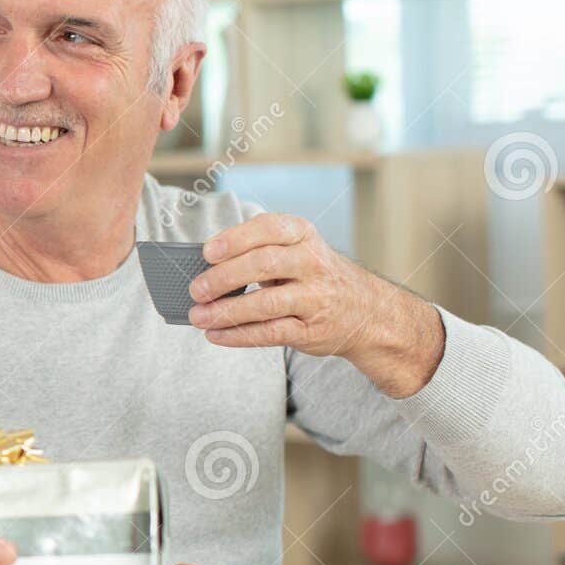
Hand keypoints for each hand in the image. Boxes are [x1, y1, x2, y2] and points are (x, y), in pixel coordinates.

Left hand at [187, 212, 444, 397]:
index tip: (208, 252)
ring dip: (226, 312)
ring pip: (265, 303)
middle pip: (263, 265)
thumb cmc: (314, 275)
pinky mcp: (312, 330)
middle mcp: (313, 263)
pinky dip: (238, 335)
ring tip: (198, 316)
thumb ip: (257, 251)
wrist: (367, 311)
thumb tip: (203, 267)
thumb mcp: (296, 250)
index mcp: (303, 236)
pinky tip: (216, 335)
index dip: (236, 239)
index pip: (270, 229)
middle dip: (223, 278)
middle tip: (196, 289)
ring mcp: (315, 298)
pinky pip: (270, 333)